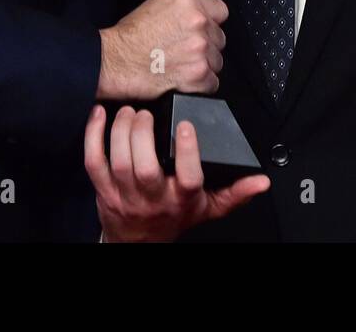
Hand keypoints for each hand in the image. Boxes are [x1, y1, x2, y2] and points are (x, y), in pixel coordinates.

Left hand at [84, 104, 269, 241]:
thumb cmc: (174, 218)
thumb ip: (235, 192)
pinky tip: (99, 115)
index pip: (188, 177)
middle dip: (143, 134)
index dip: (187, 151)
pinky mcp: (103, 190)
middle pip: (145, 167)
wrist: (139, 244)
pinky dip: (93, 136)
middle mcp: (153, 197)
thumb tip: (262, 181)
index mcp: (181, 198)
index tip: (186, 125)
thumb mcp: (208, 208)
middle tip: (146, 113)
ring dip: (121, 132)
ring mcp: (125, 195)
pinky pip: (93, 162)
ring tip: (128, 112)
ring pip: (118, 162)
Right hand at [97, 0, 226, 99]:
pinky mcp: (199, 74)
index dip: (211, 22)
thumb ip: (184, 8)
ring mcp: (200, 48)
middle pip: (219, 37)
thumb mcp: (156, 4)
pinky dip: (200, 85)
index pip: (221, 11)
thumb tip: (198, 13)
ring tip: (180, 65)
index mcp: (188, 0)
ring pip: (217, 61)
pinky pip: (212, 82)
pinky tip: (182, 78)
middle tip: (184, 50)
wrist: (114, 62)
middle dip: (205, 45)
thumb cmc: (129, 37)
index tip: (204, 29)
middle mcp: (197, 22)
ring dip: (203, 65)